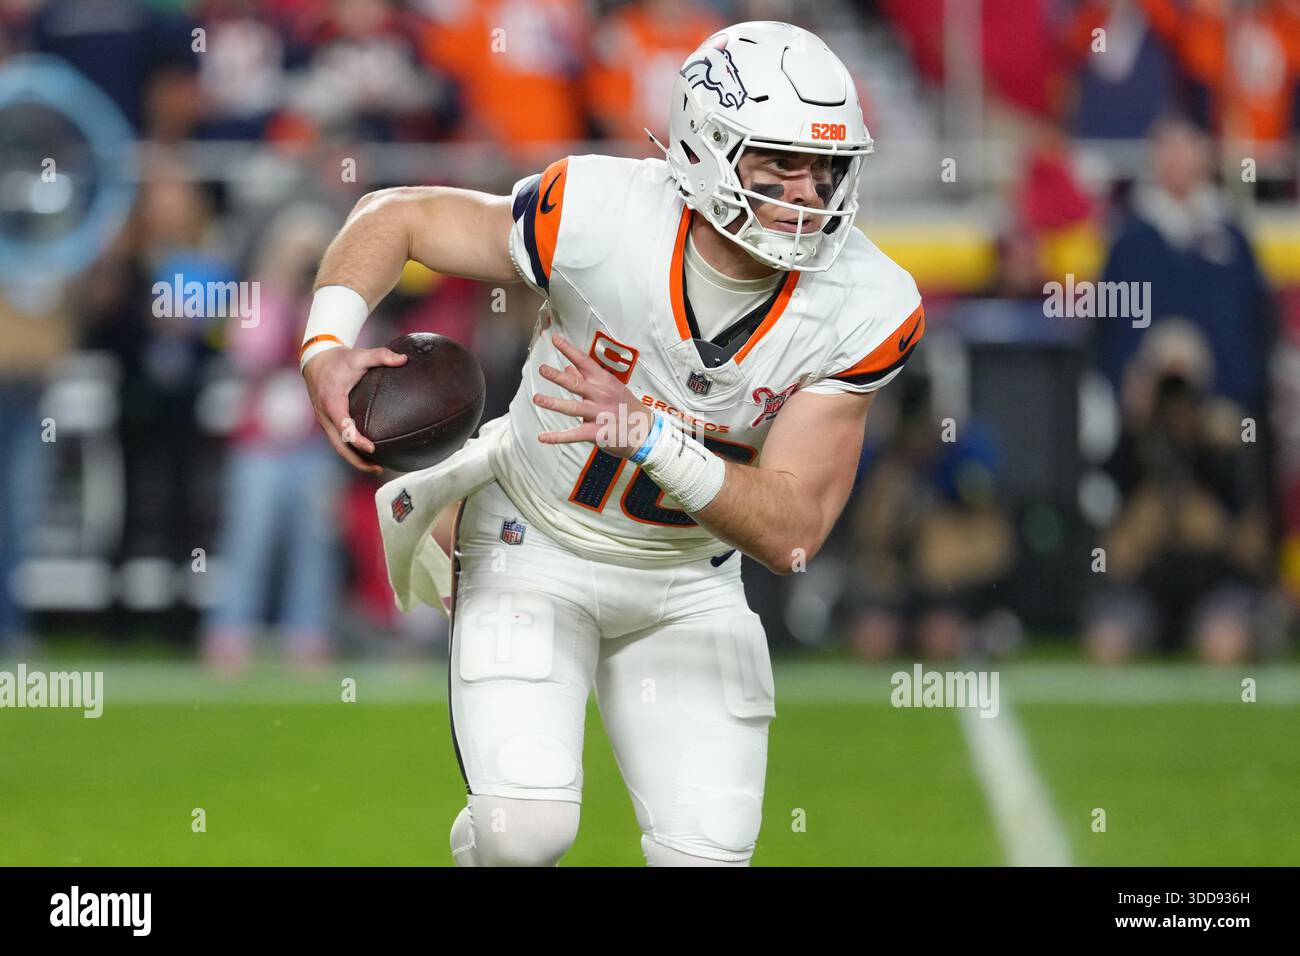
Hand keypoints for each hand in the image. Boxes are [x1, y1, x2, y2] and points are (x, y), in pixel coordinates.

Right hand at [302, 345, 406, 473]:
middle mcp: (325, 414)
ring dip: (354, 459)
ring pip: (337, 446)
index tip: (372, 448)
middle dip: (357, 460)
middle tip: (379, 468)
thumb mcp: (359, 355)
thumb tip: (404, 359)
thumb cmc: (339, 359)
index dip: (356, 439)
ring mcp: (325, 420)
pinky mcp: (327, 421)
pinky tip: (368, 455)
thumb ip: (381, 356)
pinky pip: (338, 440)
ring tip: (377, 467)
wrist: (315, 359)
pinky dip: (350, 450)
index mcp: (332, 400)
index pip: (342, 425)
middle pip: (339, 445)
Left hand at [532, 333, 655, 458]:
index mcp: (604, 381)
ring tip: (537, 398)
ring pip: (573, 408)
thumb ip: (587, 379)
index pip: (584, 362)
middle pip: (576, 384)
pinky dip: (557, 437)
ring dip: (554, 403)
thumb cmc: (626, 406)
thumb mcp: (610, 387)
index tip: (555, 339)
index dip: (569, 350)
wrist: (645, 431)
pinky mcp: (597, 433)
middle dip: (557, 377)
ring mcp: (599, 414)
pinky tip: (542, 437)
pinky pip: (574, 435)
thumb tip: (568, 368)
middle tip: (542, 369)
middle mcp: (600, 396)